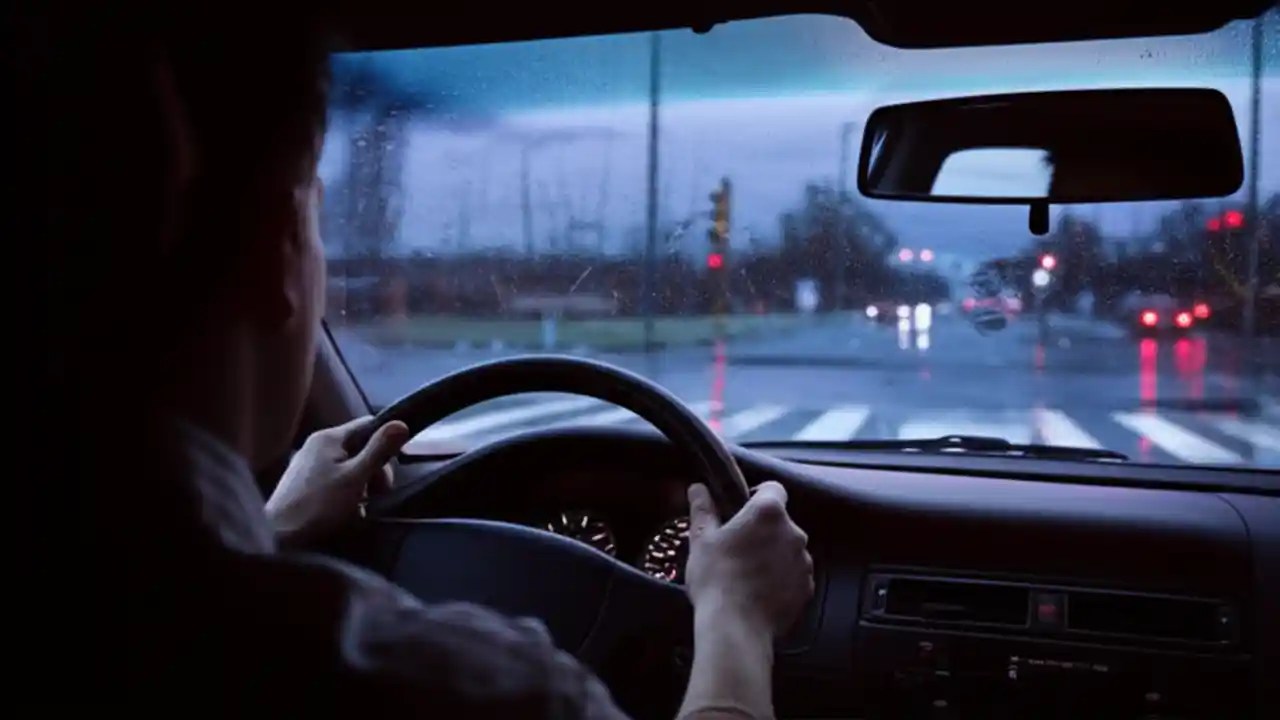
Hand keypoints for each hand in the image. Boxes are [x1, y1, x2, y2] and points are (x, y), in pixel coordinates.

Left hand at [265, 416, 409, 547]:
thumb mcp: (356, 478)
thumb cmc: (319, 505)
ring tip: (358, 508)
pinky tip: (344, 512)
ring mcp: (308, 464)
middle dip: (374, 472)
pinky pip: (336, 481)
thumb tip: (402, 423)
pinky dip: (346, 495)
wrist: (277, 537)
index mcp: (329, 437)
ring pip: (350, 467)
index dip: (386, 443)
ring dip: (361, 487)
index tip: (390, 469)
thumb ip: (379, 450)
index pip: (369, 425)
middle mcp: (317, 445)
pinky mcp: (303, 483)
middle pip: (361, 448)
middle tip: (375, 495)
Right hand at [684, 481, 813, 635]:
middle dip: (763, 531)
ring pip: (788, 549)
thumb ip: (703, 509)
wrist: (736, 628)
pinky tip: (759, 591)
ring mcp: (804, 562)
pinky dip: (781, 579)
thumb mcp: (701, 540)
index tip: (741, 510)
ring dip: (773, 555)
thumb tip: (698, 489)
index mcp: (768, 513)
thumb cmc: (716, 579)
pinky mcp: (807, 588)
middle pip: (780, 522)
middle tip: (738, 547)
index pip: (773, 488)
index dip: (757, 495)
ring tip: (747, 574)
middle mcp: (793, 533)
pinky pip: (794, 575)